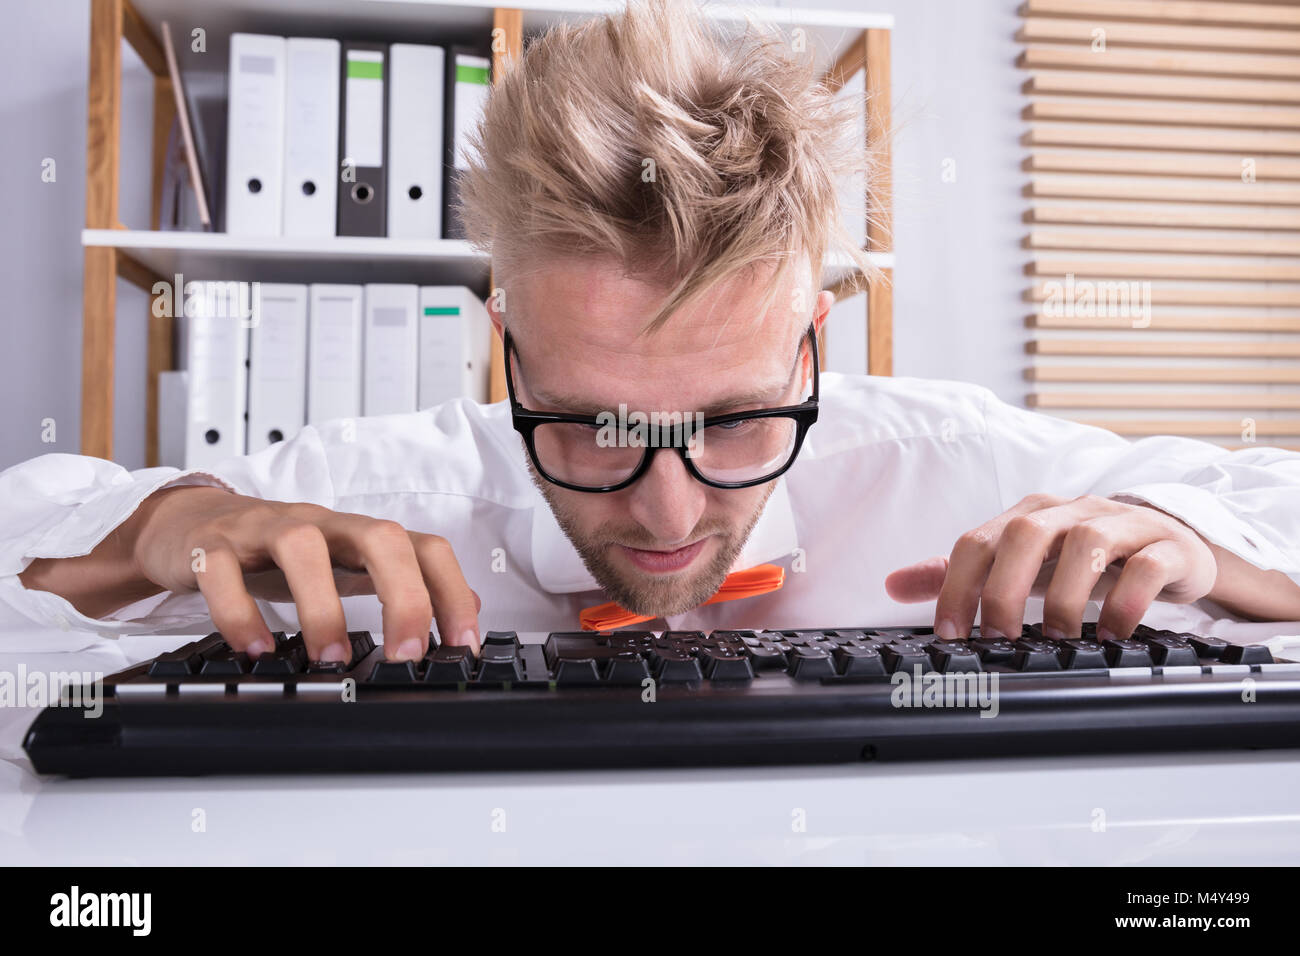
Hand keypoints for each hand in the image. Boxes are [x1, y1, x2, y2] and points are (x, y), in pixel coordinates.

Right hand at [127, 486, 480, 662]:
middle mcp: (321, 525)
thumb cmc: (276, 553)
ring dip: (323, 607)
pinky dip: (239, 612)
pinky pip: (224, 569)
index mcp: (358, 535)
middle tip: (405, 655)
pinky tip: (254, 650)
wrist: (189, 525)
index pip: (425, 548)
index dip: (452, 593)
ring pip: (303, 547)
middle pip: (380, 536)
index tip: (462, 645)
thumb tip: (471, 607)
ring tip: (328, 659)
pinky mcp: (211, 545)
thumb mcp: (345, 567)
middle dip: (403, 596)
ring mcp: (265, 529)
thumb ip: (404, 585)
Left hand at [884, 493, 1218, 641]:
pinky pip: (1146, 565)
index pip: (977, 541)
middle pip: (1026, 534)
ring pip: (1087, 543)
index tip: (950, 634)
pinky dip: (1126, 600)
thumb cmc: (1084, 558)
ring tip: (1057, 639)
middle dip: (1005, 589)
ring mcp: (1121, 524)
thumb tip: (893, 585)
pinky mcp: (1166, 546)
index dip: (956, 586)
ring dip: (1065, 597)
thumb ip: (960, 574)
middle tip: (1000, 638)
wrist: (1172, 547)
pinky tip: (1113, 633)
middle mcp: (1071, 512)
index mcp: (1028, 515)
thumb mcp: (1020, 564)